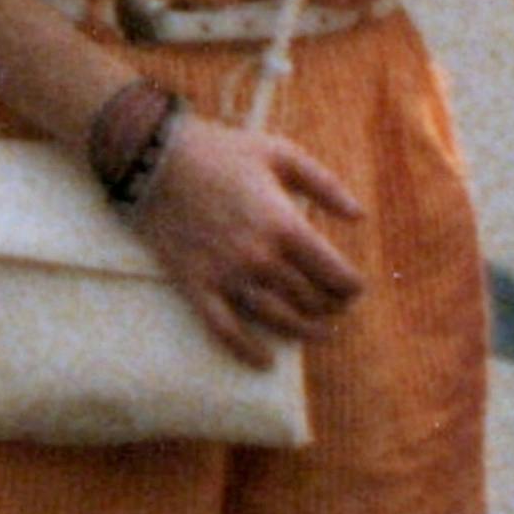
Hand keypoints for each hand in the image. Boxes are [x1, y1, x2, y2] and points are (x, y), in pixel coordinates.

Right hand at [135, 108, 364, 366]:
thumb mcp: (281, 153)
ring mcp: (227, 275)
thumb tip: (359, 217)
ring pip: (278, 319)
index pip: (335, 275)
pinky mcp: (196, 284)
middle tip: (333, 307)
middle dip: (330, 308)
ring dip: (303, 332)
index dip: (351, 287)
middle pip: (311, 301)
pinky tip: (264, 361)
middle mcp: (260, 258)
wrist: (154, 157)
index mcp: (286, 226)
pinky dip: (247, 350)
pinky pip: (225, 329)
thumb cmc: (222, 151)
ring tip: (315, 333)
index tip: (351, 288)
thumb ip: (325, 185)